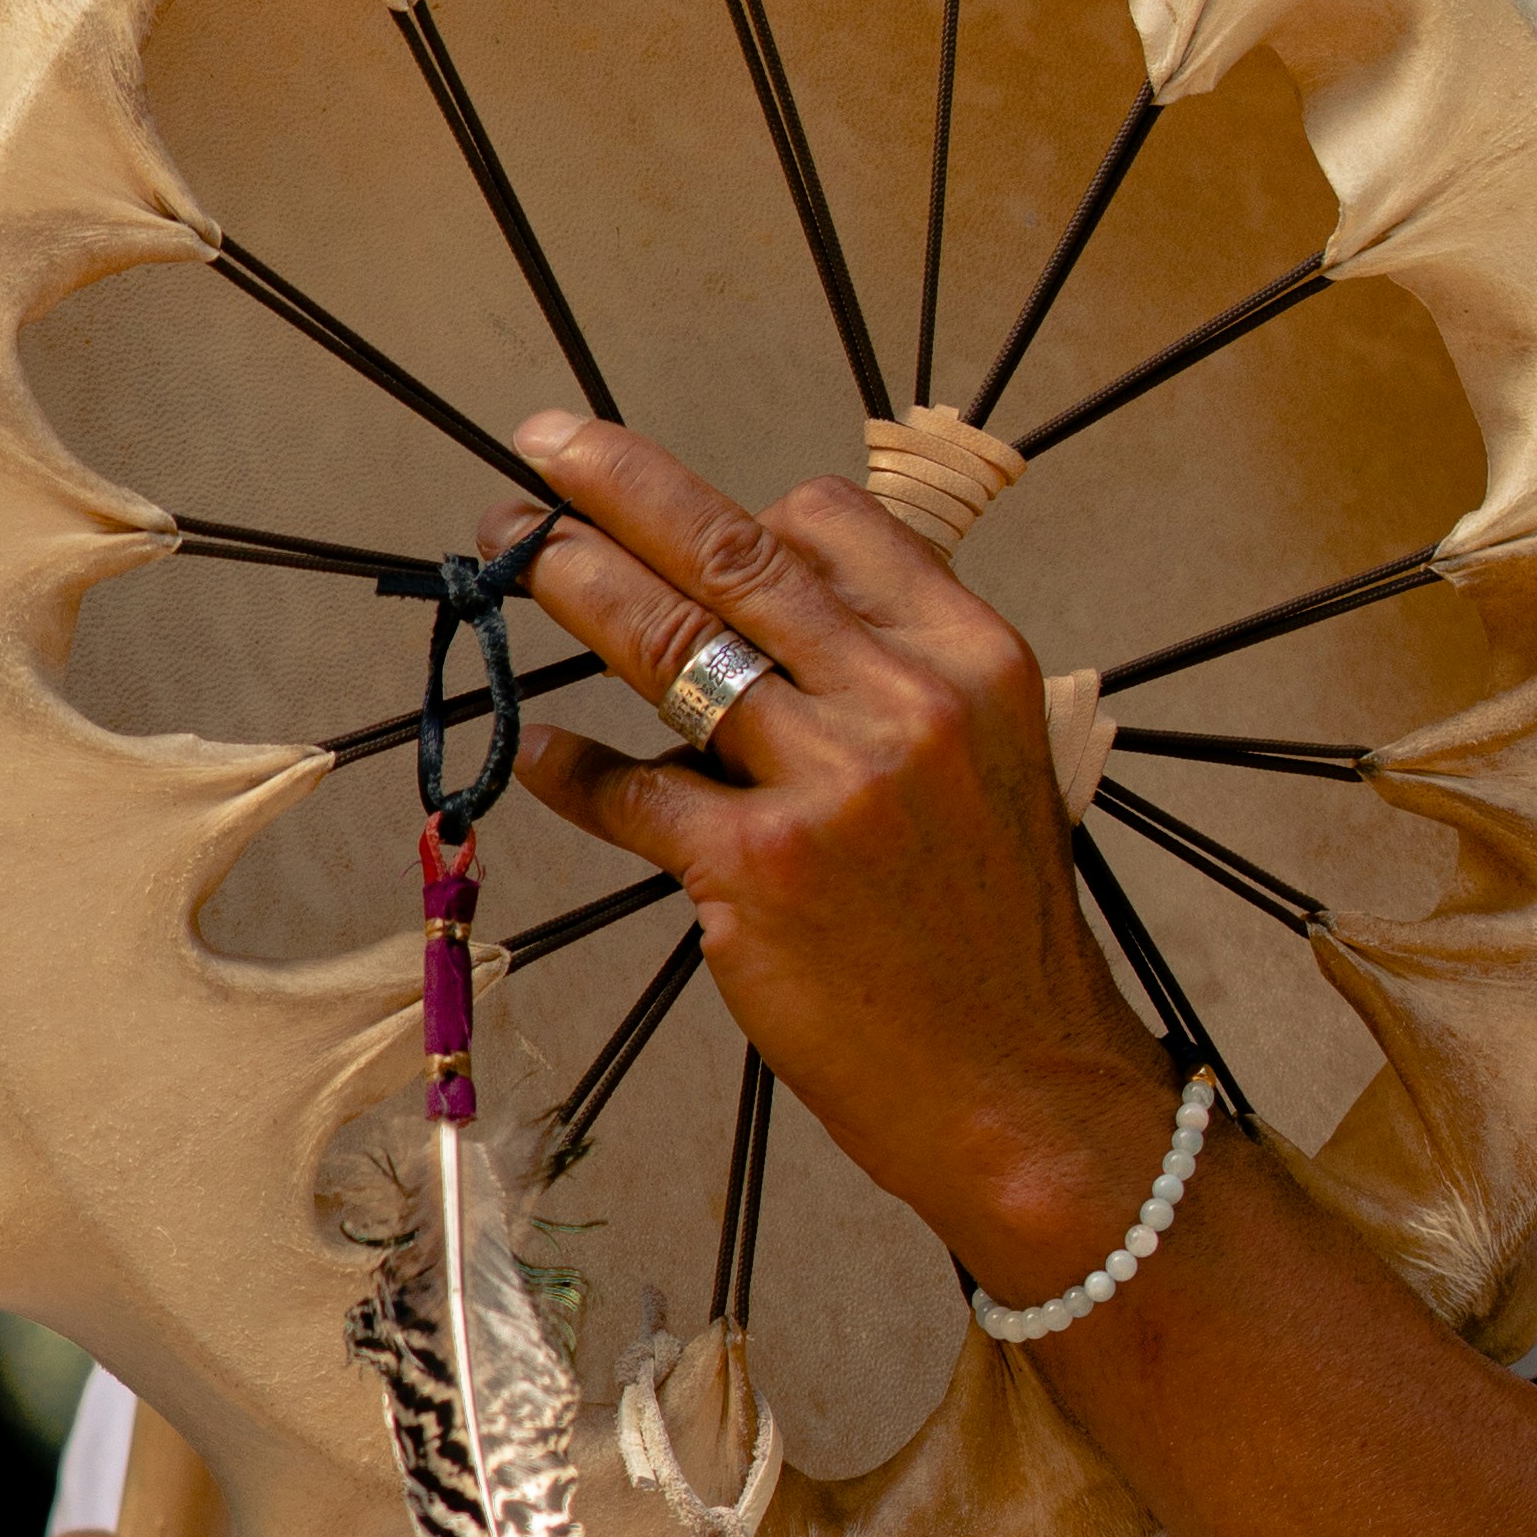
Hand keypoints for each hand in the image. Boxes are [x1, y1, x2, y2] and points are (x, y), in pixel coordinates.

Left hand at [500, 409, 1177, 1310]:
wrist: (1024, 1086)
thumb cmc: (992, 938)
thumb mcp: (990, 767)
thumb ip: (892, 681)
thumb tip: (763, 618)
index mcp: (971, 657)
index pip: (833, 527)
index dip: (739, 509)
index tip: (662, 497)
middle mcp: (905, 701)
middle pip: (731, 554)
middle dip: (615, 487)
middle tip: (537, 450)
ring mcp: (830, 783)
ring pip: (670, 645)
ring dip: (574, 583)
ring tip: (512, 551)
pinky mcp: (759, 872)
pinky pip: (633, 792)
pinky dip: (577, 768)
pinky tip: (545, 754)